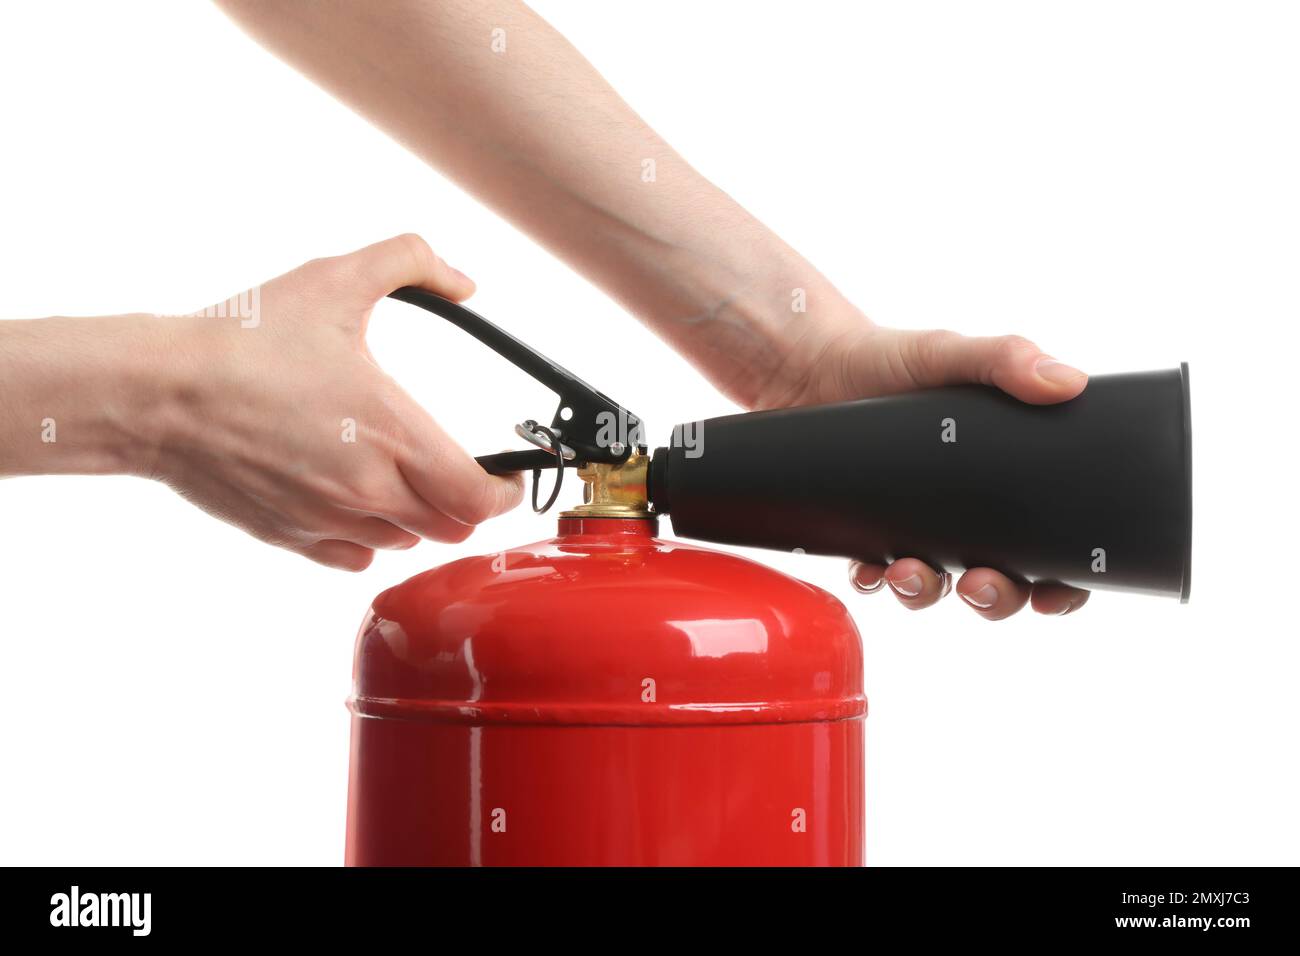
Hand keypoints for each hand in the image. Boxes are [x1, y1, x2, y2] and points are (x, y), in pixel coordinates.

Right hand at [150, 234, 521, 569]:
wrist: (160, 393)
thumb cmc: (245, 341)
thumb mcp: (337, 279)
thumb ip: (412, 262)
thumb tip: (463, 281)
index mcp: (392, 433)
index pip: (479, 499)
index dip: (506, 493)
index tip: (507, 476)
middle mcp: (368, 488)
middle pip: (449, 528)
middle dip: (466, 503)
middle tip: (462, 472)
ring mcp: (328, 519)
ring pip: (404, 543)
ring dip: (418, 519)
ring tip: (406, 479)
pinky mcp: (291, 535)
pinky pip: (355, 558)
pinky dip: (371, 539)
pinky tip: (359, 502)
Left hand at [762, 321, 1091, 618]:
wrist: (814, 365)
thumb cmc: (891, 359)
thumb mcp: (950, 353)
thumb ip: (1006, 358)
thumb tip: (1066, 382)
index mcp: (1002, 477)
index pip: (1053, 544)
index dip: (1063, 580)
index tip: (1054, 593)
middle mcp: (964, 512)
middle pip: (1000, 582)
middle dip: (996, 597)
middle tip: (980, 583)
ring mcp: (915, 526)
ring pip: (935, 586)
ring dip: (928, 592)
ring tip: (909, 571)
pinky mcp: (865, 532)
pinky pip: (873, 575)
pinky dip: (873, 581)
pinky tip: (870, 569)